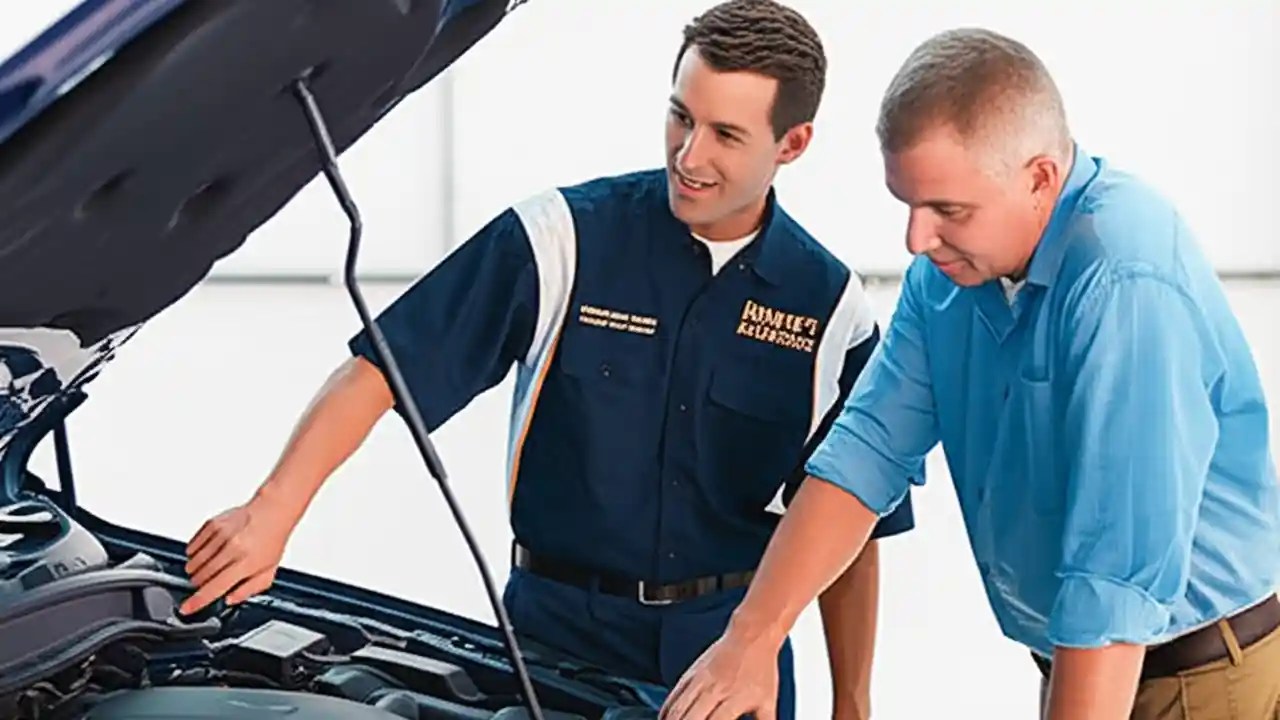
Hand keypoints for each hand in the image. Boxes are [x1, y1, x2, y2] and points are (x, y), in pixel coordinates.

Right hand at [179, 496, 295, 614]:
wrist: (273, 511)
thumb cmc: (272, 541)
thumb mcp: (268, 572)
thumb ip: (249, 589)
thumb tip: (229, 600)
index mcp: (246, 563)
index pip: (215, 587)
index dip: (197, 602)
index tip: (186, 608)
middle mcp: (232, 548)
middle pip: (200, 577)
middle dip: (200, 584)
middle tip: (211, 580)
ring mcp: (221, 535)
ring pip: (193, 563)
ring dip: (196, 570)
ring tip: (212, 565)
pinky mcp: (213, 524)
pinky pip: (191, 546)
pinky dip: (194, 553)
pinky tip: (208, 552)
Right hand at [659, 624, 782, 719]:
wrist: (751, 636)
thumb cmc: (760, 668)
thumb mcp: (768, 702)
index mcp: (734, 699)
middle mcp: (714, 690)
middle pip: (689, 718)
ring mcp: (699, 681)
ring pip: (676, 709)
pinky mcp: (690, 674)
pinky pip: (672, 697)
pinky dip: (666, 712)